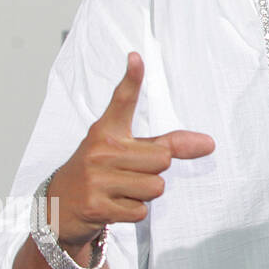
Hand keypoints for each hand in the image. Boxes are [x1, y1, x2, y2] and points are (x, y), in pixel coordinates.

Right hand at [48, 52, 215, 253]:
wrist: (58, 209)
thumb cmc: (102, 174)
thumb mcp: (128, 153)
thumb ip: (169, 145)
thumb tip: (210, 144)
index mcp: (106, 132)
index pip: (122, 101)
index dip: (131, 79)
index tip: (137, 56)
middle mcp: (99, 150)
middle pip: (162, 159)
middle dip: (154, 172)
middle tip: (128, 174)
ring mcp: (95, 178)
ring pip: (155, 187)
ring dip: (144, 195)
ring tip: (120, 191)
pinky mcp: (96, 205)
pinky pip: (141, 210)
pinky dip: (134, 212)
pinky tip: (113, 206)